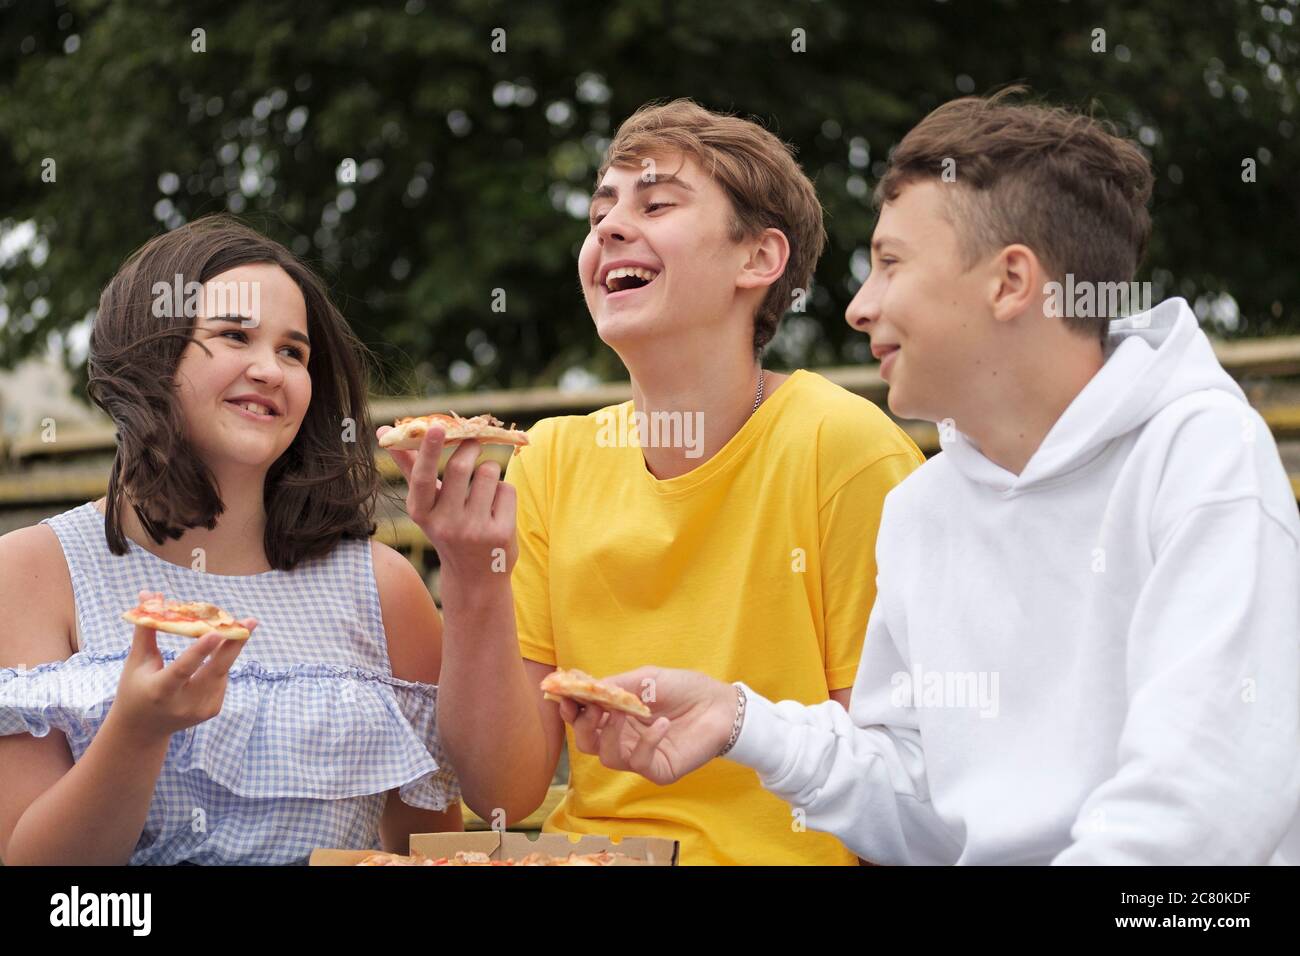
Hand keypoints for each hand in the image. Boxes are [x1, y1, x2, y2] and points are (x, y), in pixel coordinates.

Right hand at [110, 590, 255, 744]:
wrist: (142, 729)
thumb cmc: (135, 687)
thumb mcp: (137, 660)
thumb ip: (147, 628)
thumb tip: (148, 593)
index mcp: (161, 690)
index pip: (182, 669)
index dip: (200, 651)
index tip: (217, 633)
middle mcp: (184, 703)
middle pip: (215, 670)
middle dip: (234, 644)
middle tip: (250, 621)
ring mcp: (201, 709)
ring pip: (222, 670)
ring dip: (227, 648)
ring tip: (232, 627)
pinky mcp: (212, 710)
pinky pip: (222, 678)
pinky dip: (220, 663)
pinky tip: (213, 657)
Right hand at [377, 424, 517, 578]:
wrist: (474, 578)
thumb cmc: (447, 529)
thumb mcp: (426, 505)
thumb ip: (409, 467)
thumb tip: (383, 429)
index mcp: (421, 513)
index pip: (422, 477)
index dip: (428, 450)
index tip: (435, 426)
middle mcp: (445, 524)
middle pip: (460, 466)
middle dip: (470, 447)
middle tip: (473, 442)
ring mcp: (474, 530)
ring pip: (487, 473)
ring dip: (489, 470)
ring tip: (484, 487)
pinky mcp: (500, 534)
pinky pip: (506, 489)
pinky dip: (503, 491)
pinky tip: (496, 509)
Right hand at [555, 666, 738, 785]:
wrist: (720, 705)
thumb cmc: (685, 689)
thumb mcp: (647, 678)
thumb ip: (616, 685)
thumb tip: (585, 688)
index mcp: (617, 715)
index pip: (584, 718)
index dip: (570, 709)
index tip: (563, 696)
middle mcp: (624, 738)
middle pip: (587, 743)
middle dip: (584, 726)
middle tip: (594, 708)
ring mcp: (639, 756)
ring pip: (606, 756)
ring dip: (611, 733)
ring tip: (625, 711)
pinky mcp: (658, 770)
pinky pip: (639, 762)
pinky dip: (646, 741)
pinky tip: (662, 723)